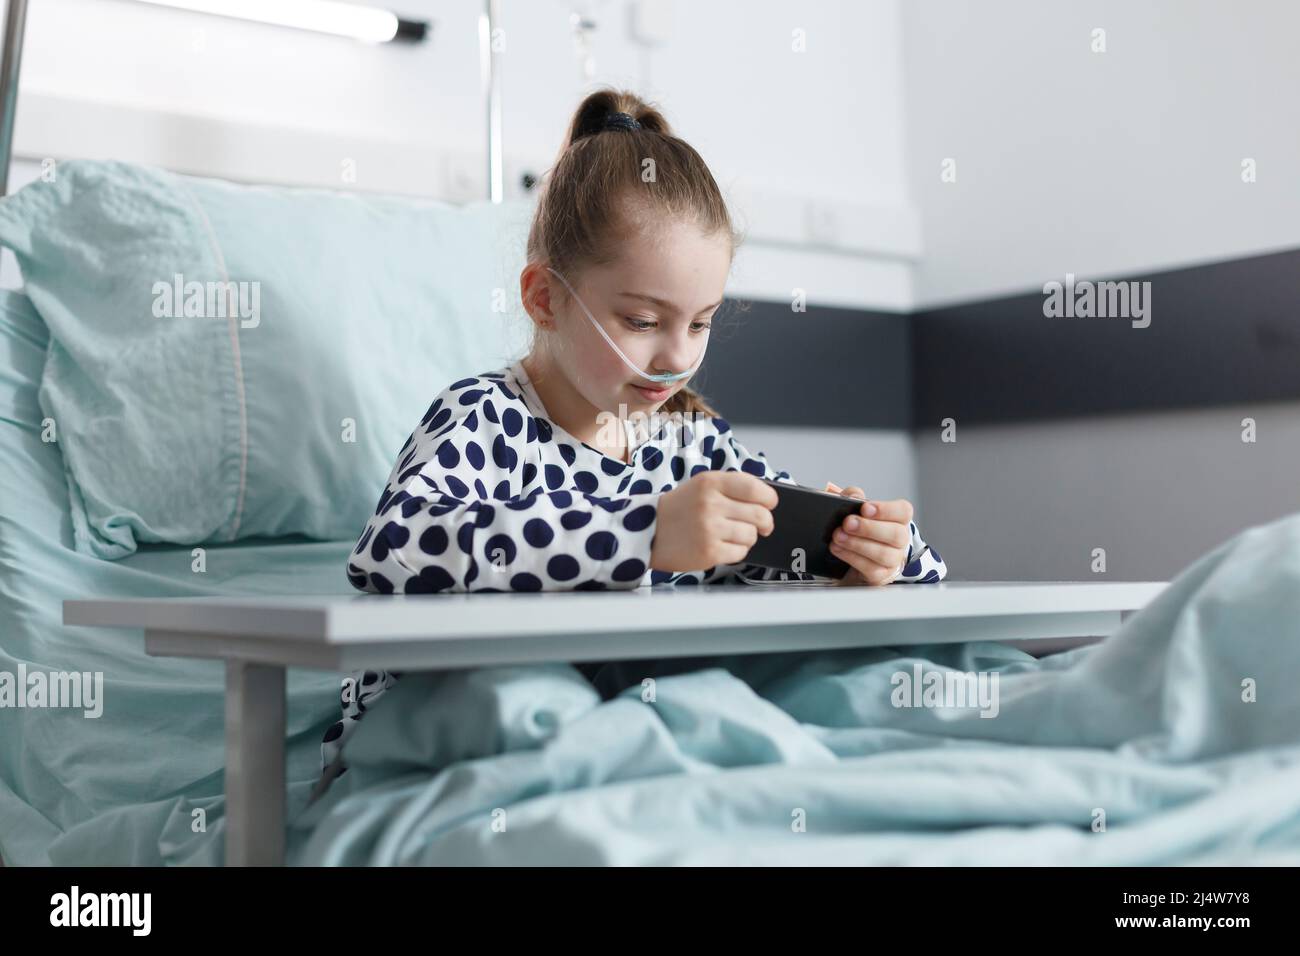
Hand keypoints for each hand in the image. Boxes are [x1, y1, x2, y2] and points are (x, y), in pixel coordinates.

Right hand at [650, 471, 777, 571]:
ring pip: (751, 535)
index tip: (770, 503)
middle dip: (765, 522)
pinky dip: (737, 551)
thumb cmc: (680, 508)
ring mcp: (709, 529)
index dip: (769, 498)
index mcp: (710, 482)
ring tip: (733, 535)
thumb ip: (731, 488)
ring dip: (748, 537)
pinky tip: (723, 545)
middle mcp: (710, 504)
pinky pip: (740, 552)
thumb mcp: (701, 486)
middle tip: (763, 525)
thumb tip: (766, 500)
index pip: (754, 488)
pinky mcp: (709, 551)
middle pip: (759, 514)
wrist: (647, 531)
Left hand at [823, 481, 912, 586]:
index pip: (903, 511)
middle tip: (847, 523)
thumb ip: (852, 496)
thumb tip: (853, 496)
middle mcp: (900, 539)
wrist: (849, 556)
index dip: (886, 509)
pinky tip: (837, 548)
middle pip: (896, 534)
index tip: (866, 508)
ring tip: (838, 536)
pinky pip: (870, 569)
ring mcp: (893, 559)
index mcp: (898, 519)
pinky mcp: (881, 576)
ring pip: (883, 554)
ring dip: (857, 544)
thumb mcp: (853, 508)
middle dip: (868, 528)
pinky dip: (851, 557)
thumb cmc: (856, 527)